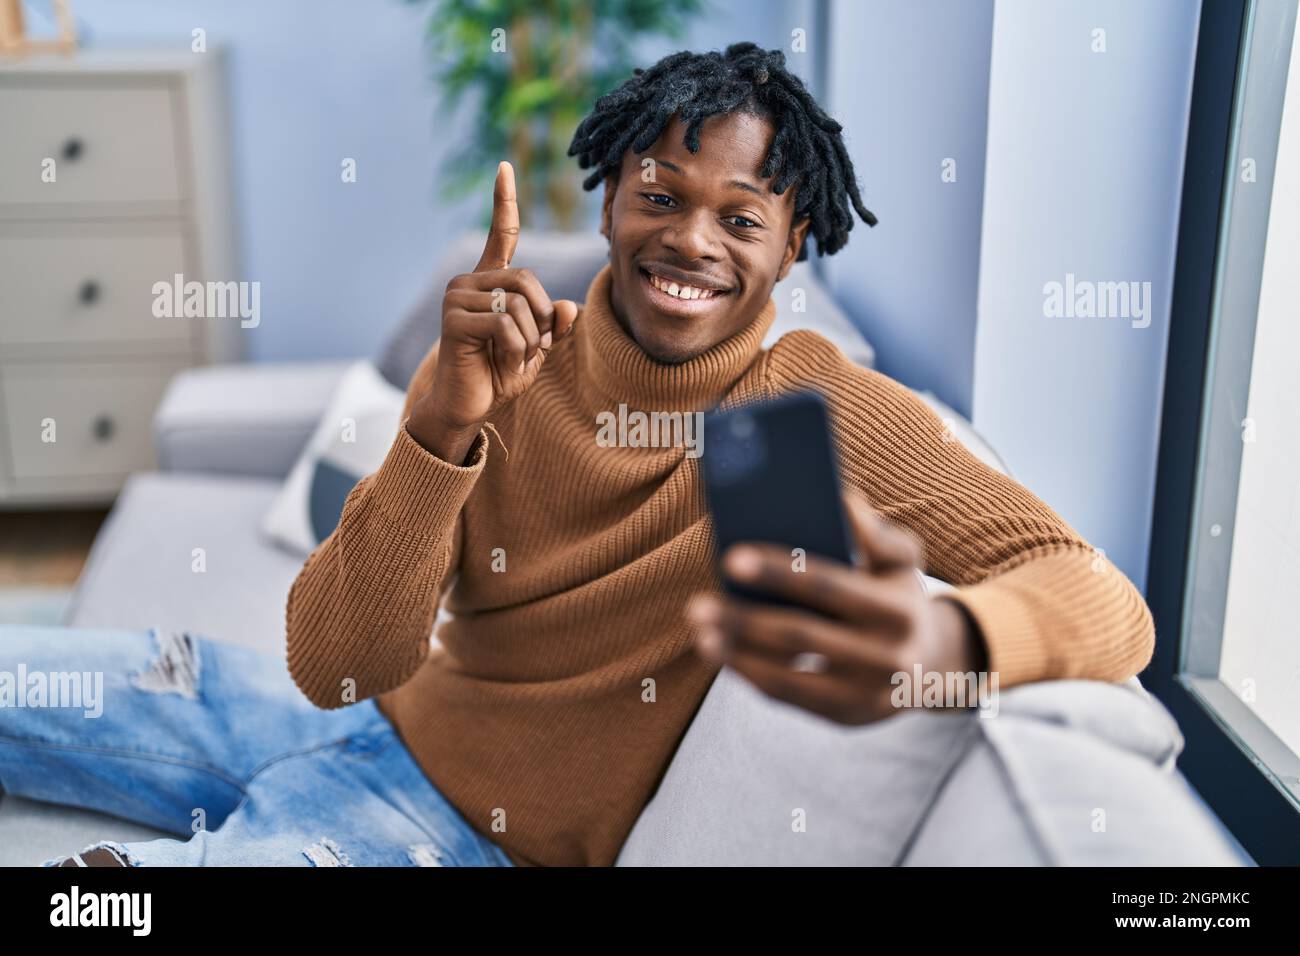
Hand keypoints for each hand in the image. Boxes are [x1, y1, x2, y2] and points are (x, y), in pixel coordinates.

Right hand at [408, 161, 579, 462]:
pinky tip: (502, 363)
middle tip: (527, 350)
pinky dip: (517, 350)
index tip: (505, 167)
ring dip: (528, 340)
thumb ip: (553, 325)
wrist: (468, 407)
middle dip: (540, 320)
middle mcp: (468, 282)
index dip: (505, 202)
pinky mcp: (454, 320)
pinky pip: (507, 325)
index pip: (502, 235)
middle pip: (528, 281)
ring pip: (519, 306)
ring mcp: (457, 298)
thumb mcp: (536, 348)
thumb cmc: (499, 375)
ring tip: (511, 359)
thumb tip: (569, 307)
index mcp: (489, 282)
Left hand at [686, 489, 988, 724]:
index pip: (830, 586)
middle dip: (743, 619)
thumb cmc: (899, 595)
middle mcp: (886, 658)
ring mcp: (866, 695)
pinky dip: (750, 674)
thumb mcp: (902, 559)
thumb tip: (840, 499)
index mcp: (898, 610)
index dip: (780, 571)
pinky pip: (788, 697)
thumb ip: (875, 531)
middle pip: (800, 636)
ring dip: (736, 654)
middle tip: (696, 604)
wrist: (933, 665)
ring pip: (787, 676)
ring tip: (700, 630)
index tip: (731, 557)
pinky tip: (721, 651)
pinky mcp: (846, 718)